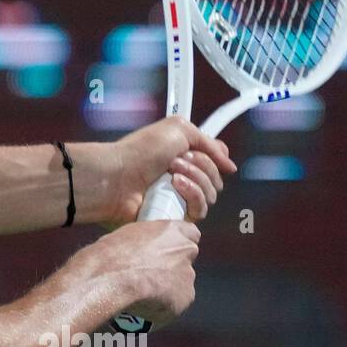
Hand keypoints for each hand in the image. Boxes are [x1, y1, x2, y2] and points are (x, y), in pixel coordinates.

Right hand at [87, 219, 200, 328]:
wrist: (111, 278)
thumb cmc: (112, 255)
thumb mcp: (127, 236)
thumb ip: (144, 243)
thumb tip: (140, 255)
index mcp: (174, 230)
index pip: (190, 234)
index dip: (176, 244)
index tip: (163, 251)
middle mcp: (187, 251)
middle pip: (185, 260)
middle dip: (171, 268)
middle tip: (148, 275)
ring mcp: (188, 276)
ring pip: (180, 284)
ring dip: (167, 289)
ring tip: (141, 294)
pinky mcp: (184, 299)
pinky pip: (175, 304)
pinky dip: (163, 306)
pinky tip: (144, 306)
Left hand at [103, 116, 236, 227]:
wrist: (118, 176)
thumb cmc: (141, 151)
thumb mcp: (179, 129)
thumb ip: (209, 142)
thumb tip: (229, 162)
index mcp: (182, 157)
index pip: (215, 162)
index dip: (216, 158)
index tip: (214, 154)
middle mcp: (183, 178)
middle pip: (216, 178)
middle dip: (202, 165)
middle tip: (177, 160)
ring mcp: (179, 199)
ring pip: (210, 194)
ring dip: (195, 179)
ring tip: (171, 173)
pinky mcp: (175, 216)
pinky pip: (200, 209)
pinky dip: (191, 194)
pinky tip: (174, 186)